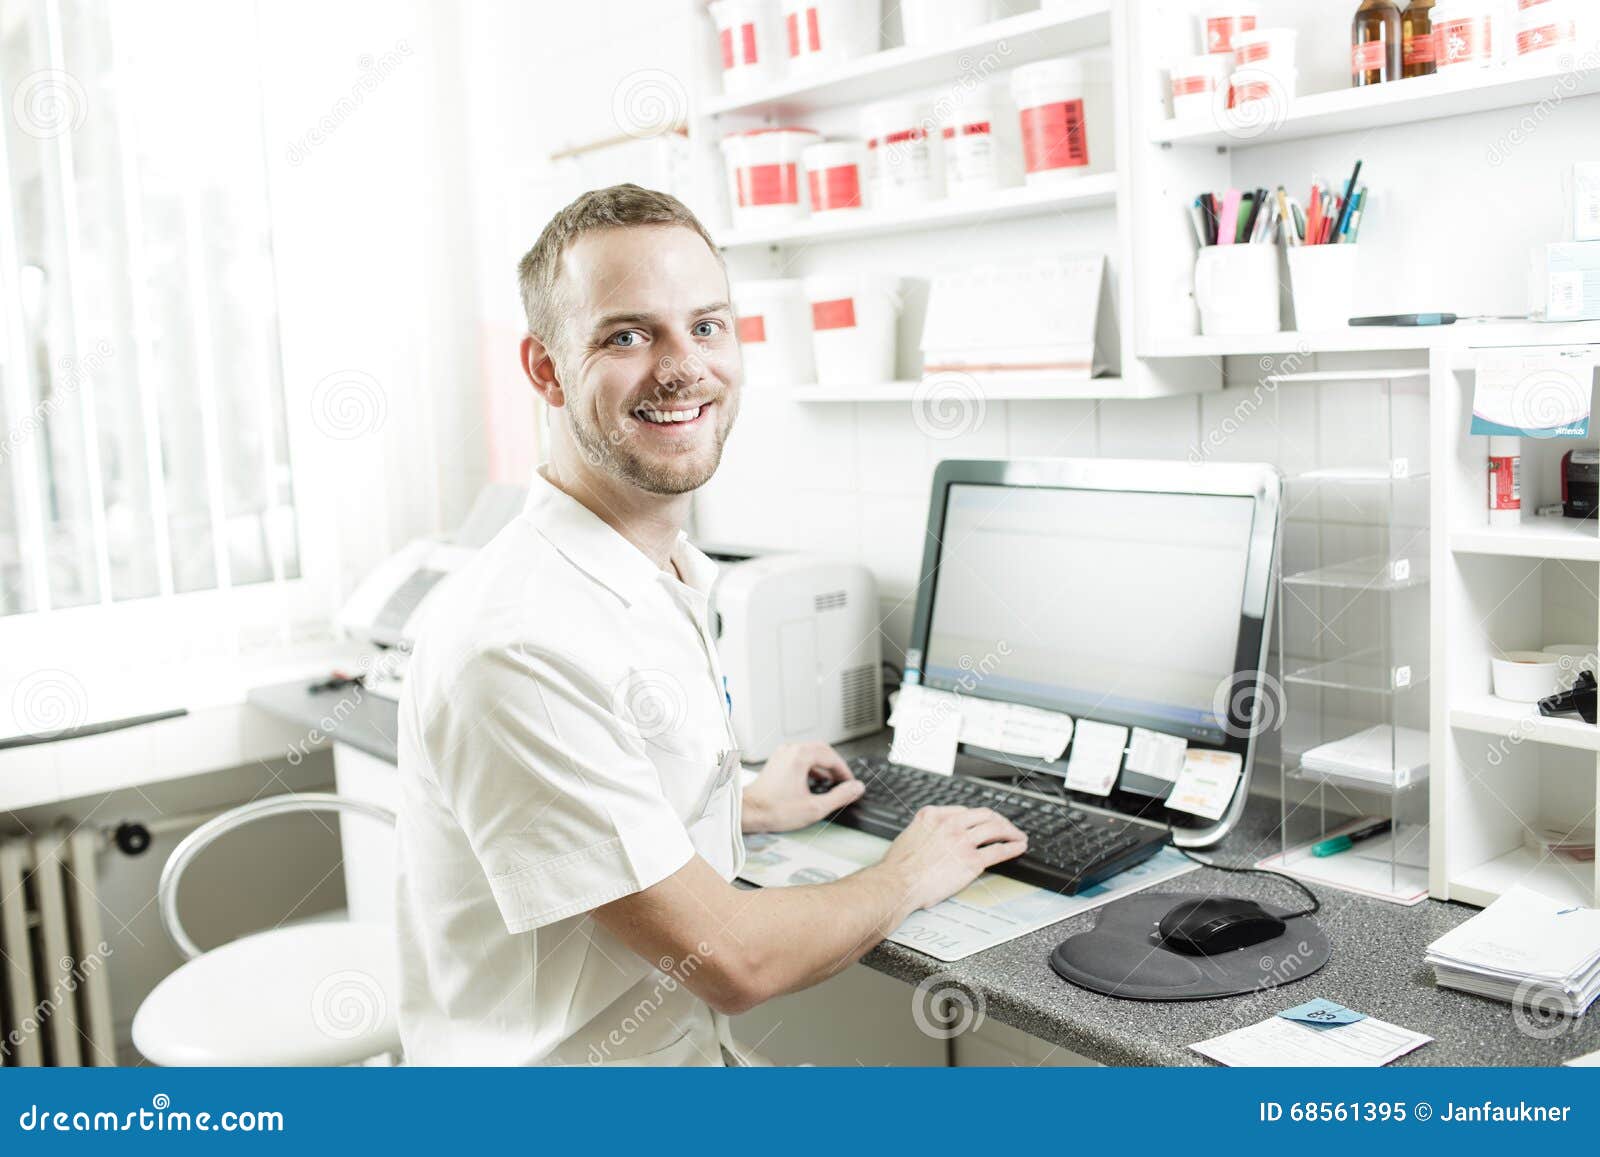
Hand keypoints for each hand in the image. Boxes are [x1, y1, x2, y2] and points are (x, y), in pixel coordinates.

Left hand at [741, 742, 863, 832]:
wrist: (749, 812)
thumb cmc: (773, 810)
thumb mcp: (815, 807)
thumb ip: (840, 797)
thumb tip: (856, 788)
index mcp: (800, 756)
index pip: (832, 757)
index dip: (845, 771)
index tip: (851, 783)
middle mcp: (790, 750)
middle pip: (822, 750)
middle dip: (836, 766)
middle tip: (844, 781)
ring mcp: (782, 754)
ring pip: (811, 752)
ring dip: (824, 765)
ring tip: (832, 782)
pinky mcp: (777, 761)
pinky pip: (800, 757)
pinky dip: (812, 766)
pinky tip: (815, 782)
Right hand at [877, 806, 1027, 913]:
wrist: (898, 882)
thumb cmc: (898, 867)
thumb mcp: (909, 835)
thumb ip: (924, 831)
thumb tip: (931, 838)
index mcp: (933, 816)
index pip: (964, 811)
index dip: (978, 817)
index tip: (984, 822)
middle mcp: (950, 824)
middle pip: (984, 815)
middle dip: (999, 820)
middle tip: (1006, 826)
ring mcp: (962, 841)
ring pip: (995, 829)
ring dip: (1010, 831)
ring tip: (1018, 836)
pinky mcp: (971, 860)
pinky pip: (998, 850)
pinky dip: (1012, 847)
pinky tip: (1018, 847)